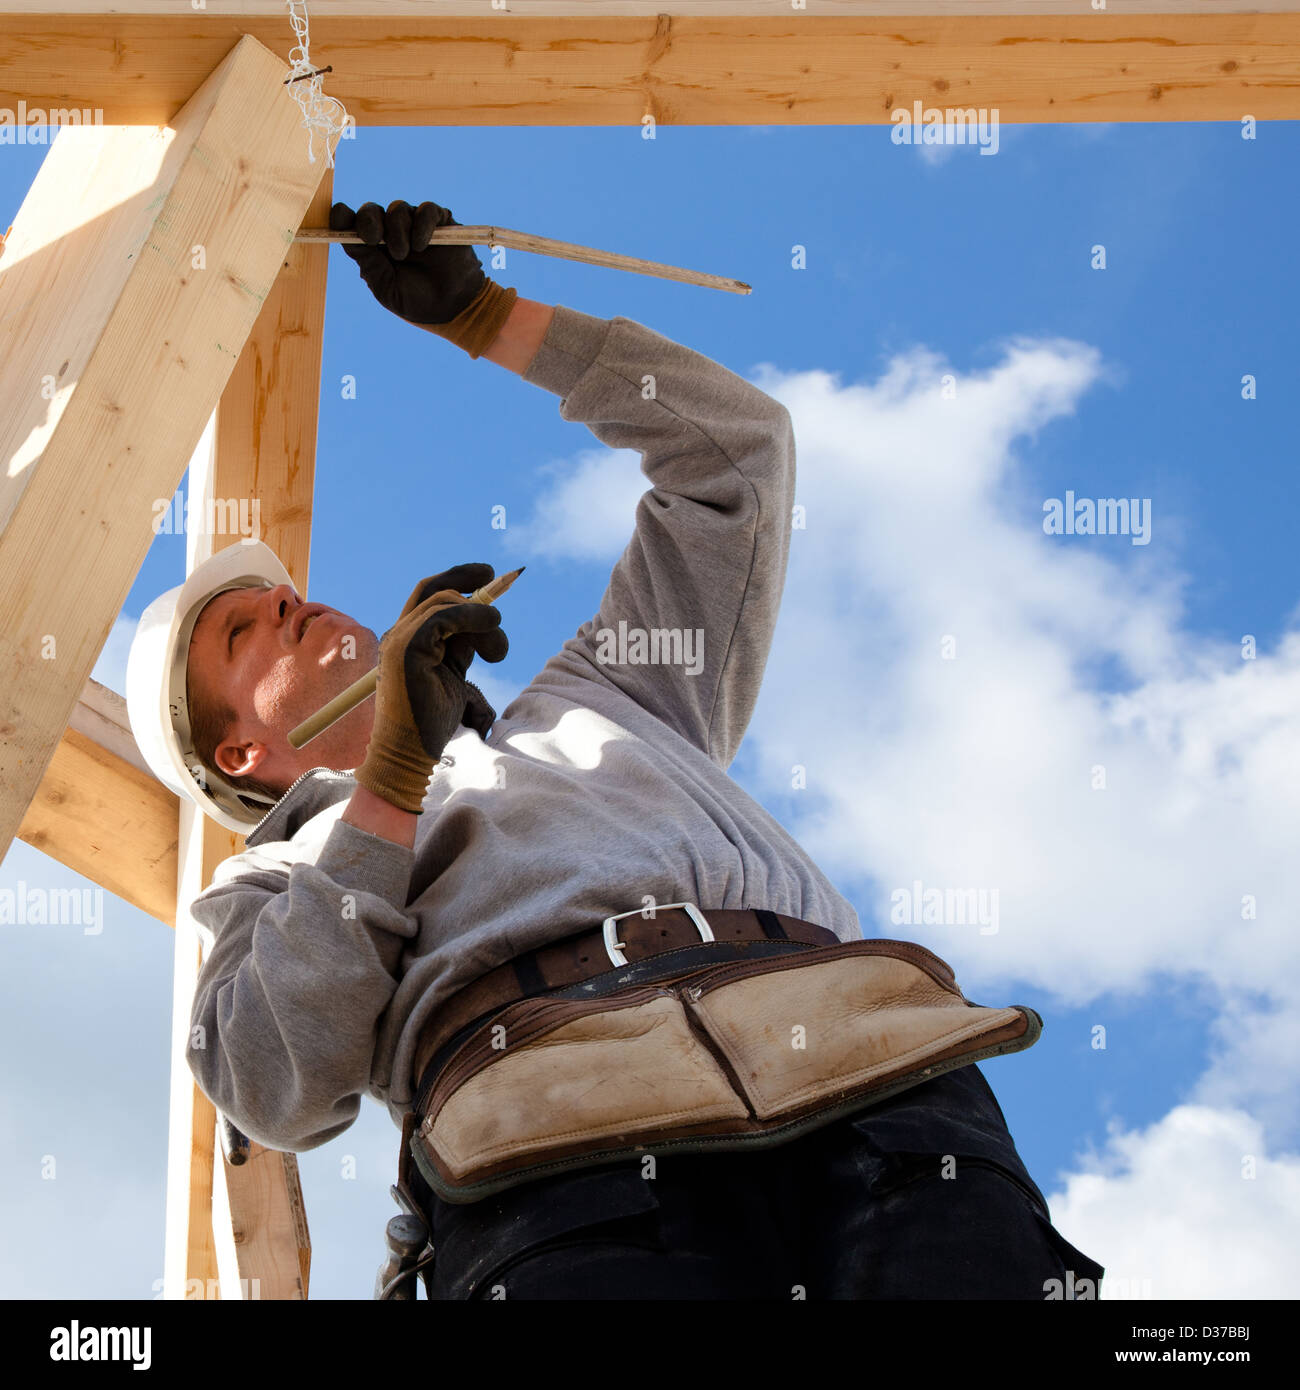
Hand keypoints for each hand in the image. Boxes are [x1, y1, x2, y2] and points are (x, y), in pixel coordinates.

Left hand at [329, 199, 518, 357]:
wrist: (454, 308)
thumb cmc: (417, 302)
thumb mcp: (385, 287)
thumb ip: (367, 262)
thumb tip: (347, 236)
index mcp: (374, 248)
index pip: (353, 223)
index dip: (342, 217)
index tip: (339, 219)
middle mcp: (392, 232)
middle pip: (372, 210)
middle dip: (369, 221)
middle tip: (374, 239)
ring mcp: (416, 225)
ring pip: (398, 209)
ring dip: (398, 230)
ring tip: (406, 254)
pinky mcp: (441, 222)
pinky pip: (426, 210)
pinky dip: (421, 225)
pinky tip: (422, 246)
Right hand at [354, 563, 507, 812]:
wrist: (410, 753)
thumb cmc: (431, 722)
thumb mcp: (453, 674)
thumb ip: (462, 647)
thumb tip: (485, 623)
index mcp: (407, 639)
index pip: (428, 595)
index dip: (457, 577)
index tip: (487, 574)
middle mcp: (398, 634)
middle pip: (434, 590)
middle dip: (470, 581)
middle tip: (499, 581)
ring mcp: (399, 639)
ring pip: (445, 603)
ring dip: (482, 618)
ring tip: (497, 652)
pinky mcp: (407, 649)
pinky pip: (444, 617)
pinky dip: (474, 618)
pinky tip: (492, 637)